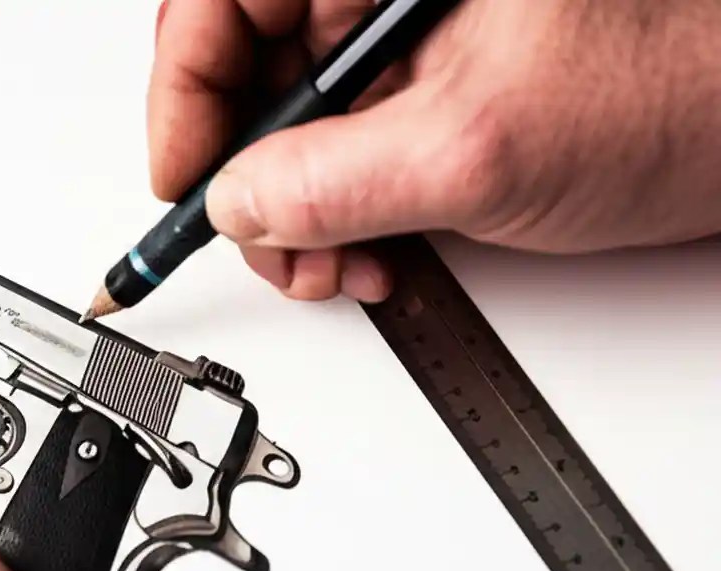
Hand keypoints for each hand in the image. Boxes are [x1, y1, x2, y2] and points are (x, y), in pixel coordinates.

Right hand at [148, 0, 720, 301]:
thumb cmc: (683, 82)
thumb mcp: (481, 150)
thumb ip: (335, 182)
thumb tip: (237, 201)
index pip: (223, 1)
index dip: (185, 92)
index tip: (182, 175)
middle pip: (247, 63)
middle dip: (243, 170)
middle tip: (261, 238)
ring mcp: (406, 37)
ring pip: (290, 118)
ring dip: (290, 208)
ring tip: (327, 262)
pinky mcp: (426, 88)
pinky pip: (341, 147)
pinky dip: (336, 212)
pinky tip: (363, 250)